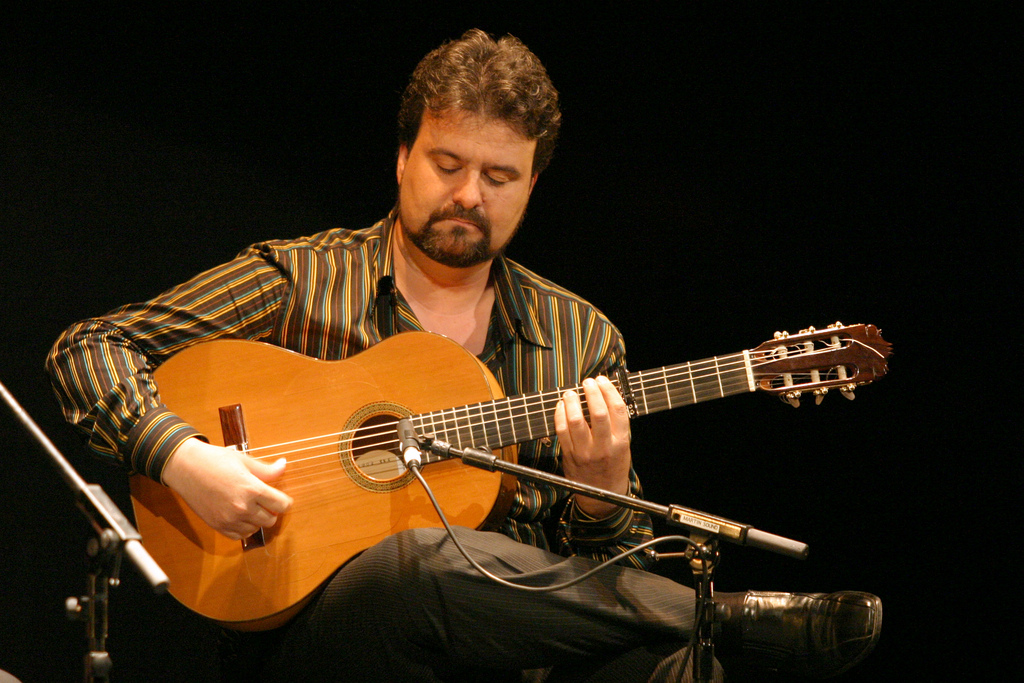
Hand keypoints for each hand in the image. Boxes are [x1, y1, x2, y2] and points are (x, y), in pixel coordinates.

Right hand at [161, 437, 292, 539]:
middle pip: (271, 520)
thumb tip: (284, 466)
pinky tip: (241, 516)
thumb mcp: (244, 461)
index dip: (285, 502)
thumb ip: (266, 470)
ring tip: (251, 507)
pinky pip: (239, 536)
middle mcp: (242, 508)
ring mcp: (229, 519)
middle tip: (266, 502)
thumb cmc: (215, 460)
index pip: (281, 505)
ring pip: (256, 529)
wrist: (185, 468)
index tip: (281, 498)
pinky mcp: (217, 526)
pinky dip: (244, 528)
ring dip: (257, 520)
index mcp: (252, 489)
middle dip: (272, 511)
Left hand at [554, 376, 631, 517]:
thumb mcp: (624, 446)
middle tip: (588, 382)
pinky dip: (560, 415)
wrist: (602, 495)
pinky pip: (561, 431)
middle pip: (598, 413)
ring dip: (572, 402)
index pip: (617, 410)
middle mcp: (604, 447)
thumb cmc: (614, 466)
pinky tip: (561, 406)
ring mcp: (585, 452)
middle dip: (592, 393)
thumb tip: (604, 394)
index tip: (603, 381)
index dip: (609, 391)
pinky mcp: (570, 455)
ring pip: (576, 421)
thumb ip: (616, 424)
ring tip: (571, 393)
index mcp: (621, 442)